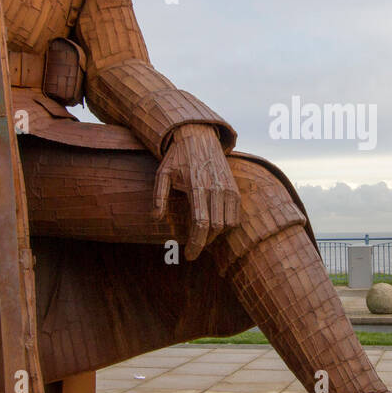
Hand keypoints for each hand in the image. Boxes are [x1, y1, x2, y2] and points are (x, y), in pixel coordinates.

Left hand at [153, 124, 240, 259]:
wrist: (199, 137)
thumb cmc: (177, 157)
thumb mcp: (162, 173)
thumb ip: (158, 196)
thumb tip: (156, 218)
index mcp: (197, 186)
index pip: (201, 224)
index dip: (196, 244)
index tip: (189, 255)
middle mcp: (216, 188)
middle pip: (215, 228)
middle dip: (203, 243)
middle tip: (192, 248)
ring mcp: (228, 188)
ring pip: (227, 224)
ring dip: (215, 235)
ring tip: (201, 235)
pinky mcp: (235, 189)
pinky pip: (235, 217)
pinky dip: (226, 225)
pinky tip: (213, 224)